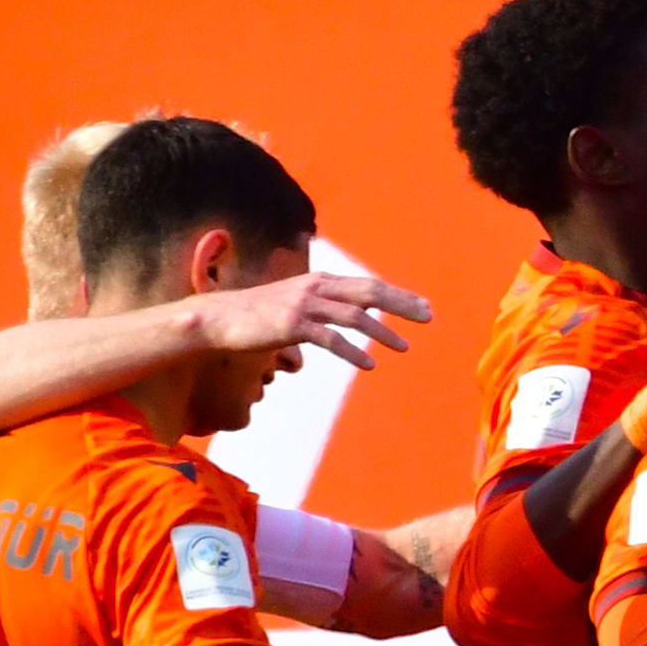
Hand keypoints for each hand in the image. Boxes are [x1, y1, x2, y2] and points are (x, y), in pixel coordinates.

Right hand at [204, 272, 433, 371]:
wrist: (217, 319)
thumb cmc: (255, 316)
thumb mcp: (293, 306)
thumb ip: (321, 309)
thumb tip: (347, 320)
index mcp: (318, 282)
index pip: (366, 286)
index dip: (397, 296)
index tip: (421, 306)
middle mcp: (315, 288)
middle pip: (369, 293)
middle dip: (401, 304)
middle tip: (429, 316)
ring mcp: (303, 306)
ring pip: (354, 316)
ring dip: (382, 332)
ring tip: (404, 347)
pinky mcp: (291, 326)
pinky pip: (329, 339)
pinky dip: (352, 351)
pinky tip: (369, 364)